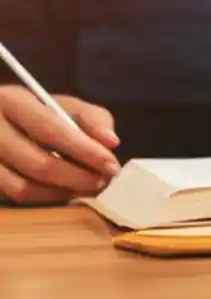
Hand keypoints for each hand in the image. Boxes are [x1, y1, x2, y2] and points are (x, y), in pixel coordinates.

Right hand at [0, 85, 119, 204]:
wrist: (1, 119)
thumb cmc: (38, 112)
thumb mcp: (64, 105)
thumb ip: (92, 119)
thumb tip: (111, 142)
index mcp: (12, 101)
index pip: (51, 129)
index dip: (85, 150)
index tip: (112, 165)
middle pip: (37, 163)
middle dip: (78, 176)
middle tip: (103, 181)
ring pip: (23, 186)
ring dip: (62, 192)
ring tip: (87, 187)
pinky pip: (14, 195)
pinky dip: (44, 197)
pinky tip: (63, 191)